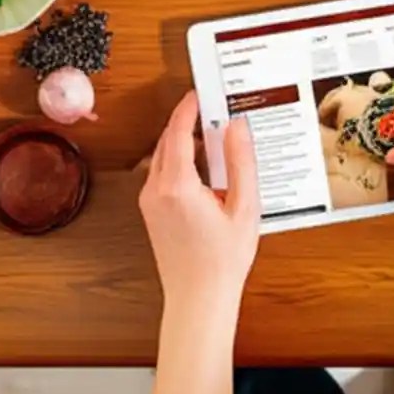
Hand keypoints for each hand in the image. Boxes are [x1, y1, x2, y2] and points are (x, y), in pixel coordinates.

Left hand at [140, 92, 260, 304]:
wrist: (199, 298)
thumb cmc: (223, 261)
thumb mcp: (245, 207)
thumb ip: (241, 162)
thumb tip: (237, 127)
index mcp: (178, 185)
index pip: (178, 132)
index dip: (188, 108)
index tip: (200, 95)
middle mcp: (156, 190)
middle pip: (167, 142)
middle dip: (186, 122)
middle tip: (211, 111)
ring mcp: (149, 202)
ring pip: (162, 157)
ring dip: (182, 143)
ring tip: (212, 138)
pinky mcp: (150, 212)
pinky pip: (161, 175)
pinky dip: (178, 162)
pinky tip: (203, 169)